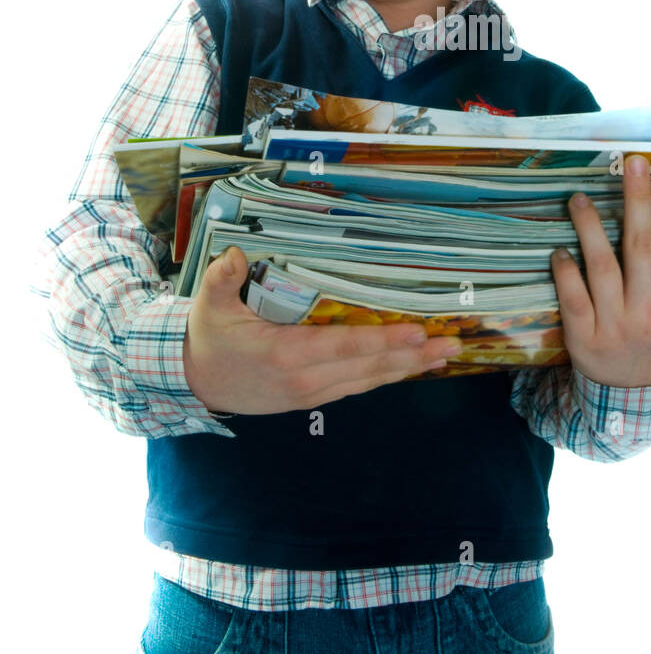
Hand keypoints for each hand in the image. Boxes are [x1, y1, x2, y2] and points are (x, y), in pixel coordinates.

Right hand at [182, 245, 461, 413]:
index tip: (417, 331)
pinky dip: (389, 375)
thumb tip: (236, 255)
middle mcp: (305, 379)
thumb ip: (222, 278)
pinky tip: (413, 366)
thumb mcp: (209, 304)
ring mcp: (312, 392)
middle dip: (413, 354)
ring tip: (445, 355)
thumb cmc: (208, 339)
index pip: (343, 346)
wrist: (196, 384)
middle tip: (452, 343)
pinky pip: (360, 386)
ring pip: (370, 380)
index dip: (383, 339)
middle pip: (369, 367)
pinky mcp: (314, 398)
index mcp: (285, 354)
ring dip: (409, 367)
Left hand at [550, 153, 650, 387]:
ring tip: (580, 199)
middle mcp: (648, 313)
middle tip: (630, 164)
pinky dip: (565, 271)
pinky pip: (571, 297)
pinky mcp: (582, 337)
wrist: (637, 403)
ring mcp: (613, 325)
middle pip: (640, 247)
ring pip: (601, 266)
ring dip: (590, 228)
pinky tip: (561, 250)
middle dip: (636, 201)